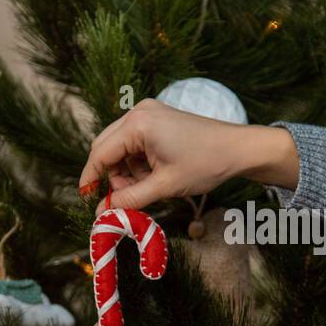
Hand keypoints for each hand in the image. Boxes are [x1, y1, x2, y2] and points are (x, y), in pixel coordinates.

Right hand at [78, 97, 299, 209]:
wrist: (239, 149)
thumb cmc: (206, 164)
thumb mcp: (164, 186)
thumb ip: (130, 200)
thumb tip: (102, 213)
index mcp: (138, 124)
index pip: (100, 153)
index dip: (90, 179)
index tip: (87, 201)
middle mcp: (139, 112)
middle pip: (106, 148)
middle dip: (113, 177)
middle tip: (126, 200)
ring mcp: (148, 113)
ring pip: (120, 148)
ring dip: (127, 172)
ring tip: (150, 187)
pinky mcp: (157, 119)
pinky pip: (134, 143)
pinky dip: (138, 163)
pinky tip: (155, 175)